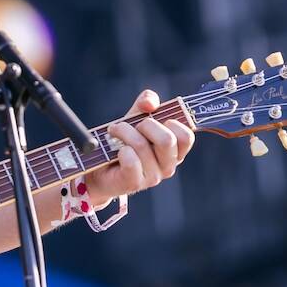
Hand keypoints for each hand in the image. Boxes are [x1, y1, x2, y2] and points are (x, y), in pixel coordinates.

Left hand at [85, 89, 194, 207]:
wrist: (100, 168)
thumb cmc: (123, 141)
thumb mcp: (137, 118)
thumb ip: (147, 103)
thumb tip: (150, 103)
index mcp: (175, 150)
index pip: (186, 135)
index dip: (170, 121)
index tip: (152, 118)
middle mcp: (168, 165)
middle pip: (167, 140)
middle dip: (145, 125)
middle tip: (132, 126)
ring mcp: (153, 177)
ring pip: (142, 146)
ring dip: (124, 132)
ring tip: (114, 132)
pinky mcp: (135, 183)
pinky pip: (131, 161)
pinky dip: (121, 149)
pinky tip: (116, 150)